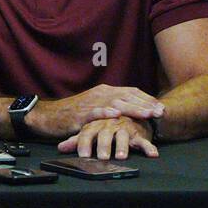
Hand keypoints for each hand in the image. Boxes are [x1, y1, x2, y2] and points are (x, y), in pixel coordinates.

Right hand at [28, 84, 164, 138]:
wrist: (47, 116)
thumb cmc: (72, 114)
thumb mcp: (95, 108)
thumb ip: (111, 107)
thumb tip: (131, 111)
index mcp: (104, 92)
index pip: (130, 92)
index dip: (147, 99)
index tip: (161, 108)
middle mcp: (99, 94)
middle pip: (126, 97)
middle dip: (145, 104)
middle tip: (160, 112)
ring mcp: (89, 103)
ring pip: (114, 103)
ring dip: (132, 108)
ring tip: (147, 114)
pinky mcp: (79, 114)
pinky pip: (94, 111)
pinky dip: (105, 112)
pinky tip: (116, 114)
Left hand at [58, 115, 158, 159]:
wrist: (128, 112)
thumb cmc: (105, 125)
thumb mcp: (90, 131)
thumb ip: (77, 140)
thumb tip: (61, 148)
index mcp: (95, 123)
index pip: (87, 133)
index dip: (84, 144)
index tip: (83, 156)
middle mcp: (109, 124)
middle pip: (105, 134)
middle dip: (104, 145)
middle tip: (102, 157)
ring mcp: (124, 127)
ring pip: (123, 137)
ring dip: (122, 146)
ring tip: (120, 157)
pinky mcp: (138, 132)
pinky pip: (144, 140)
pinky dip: (149, 147)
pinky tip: (152, 154)